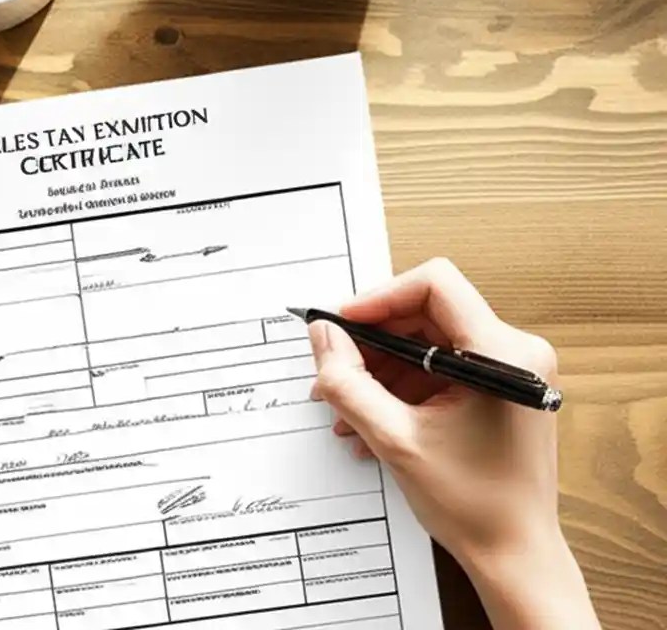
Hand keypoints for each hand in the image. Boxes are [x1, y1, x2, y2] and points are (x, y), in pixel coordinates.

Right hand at [309, 258, 598, 629]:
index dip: (379, 297)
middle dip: (374, 340)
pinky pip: (440, 367)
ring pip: (429, 341)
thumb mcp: (394, 438)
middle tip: (334, 366)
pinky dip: (402, 386)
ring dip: (382, 368)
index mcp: (503, 354)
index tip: (342, 323)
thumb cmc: (476, 505)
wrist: (515, 553)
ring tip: (346, 406)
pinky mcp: (499, 388)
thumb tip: (323, 336)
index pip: (434, 285)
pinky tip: (372, 419)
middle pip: (427, 312)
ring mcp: (509, 370)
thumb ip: (349, 382)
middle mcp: (515, 352)